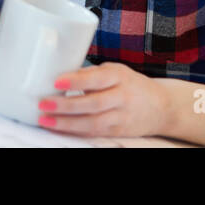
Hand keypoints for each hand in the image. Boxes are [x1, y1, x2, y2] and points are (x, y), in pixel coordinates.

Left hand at [37, 62, 171, 138]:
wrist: (162, 106)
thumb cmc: (129, 84)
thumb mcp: (114, 71)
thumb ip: (90, 73)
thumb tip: (58, 72)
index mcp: (119, 76)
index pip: (97, 78)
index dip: (77, 80)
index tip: (56, 81)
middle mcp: (122, 97)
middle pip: (93, 103)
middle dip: (66, 105)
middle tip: (43, 103)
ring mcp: (121, 117)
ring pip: (93, 123)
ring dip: (67, 123)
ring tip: (45, 120)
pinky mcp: (119, 132)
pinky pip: (95, 133)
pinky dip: (76, 132)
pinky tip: (59, 129)